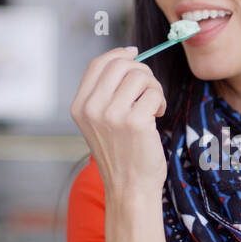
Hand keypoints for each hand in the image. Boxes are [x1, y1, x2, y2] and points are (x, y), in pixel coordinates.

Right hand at [69, 47, 168, 198]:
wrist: (130, 188)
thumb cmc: (121, 154)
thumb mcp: (101, 121)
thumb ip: (106, 92)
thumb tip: (128, 54)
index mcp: (80, 106)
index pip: (98, 64)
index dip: (119, 54)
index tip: (134, 53)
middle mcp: (92, 108)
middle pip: (121, 64)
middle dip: (141, 71)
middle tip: (148, 90)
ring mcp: (112, 115)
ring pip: (140, 76)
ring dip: (153, 88)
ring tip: (152, 107)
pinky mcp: (135, 122)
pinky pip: (154, 93)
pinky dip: (160, 101)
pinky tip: (156, 116)